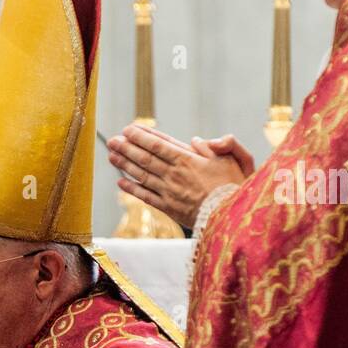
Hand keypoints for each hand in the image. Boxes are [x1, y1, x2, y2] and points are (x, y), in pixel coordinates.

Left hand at [107, 124, 249, 227]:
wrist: (232, 217)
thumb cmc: (235, 186)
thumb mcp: (235, 158)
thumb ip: (218, 144)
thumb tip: (196, 140)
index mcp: (188, 160)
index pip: (158, 144)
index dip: (141, 136)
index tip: (128, 129)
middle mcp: (174, 174)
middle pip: (145, 158)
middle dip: (127, 147)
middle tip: (112, 140)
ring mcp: (169, 191)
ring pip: (142, 175)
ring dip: (124, 164)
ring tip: (111, 155)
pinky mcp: (168, 208)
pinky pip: (145, 196)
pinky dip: (132, 189)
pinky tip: (120, 182)